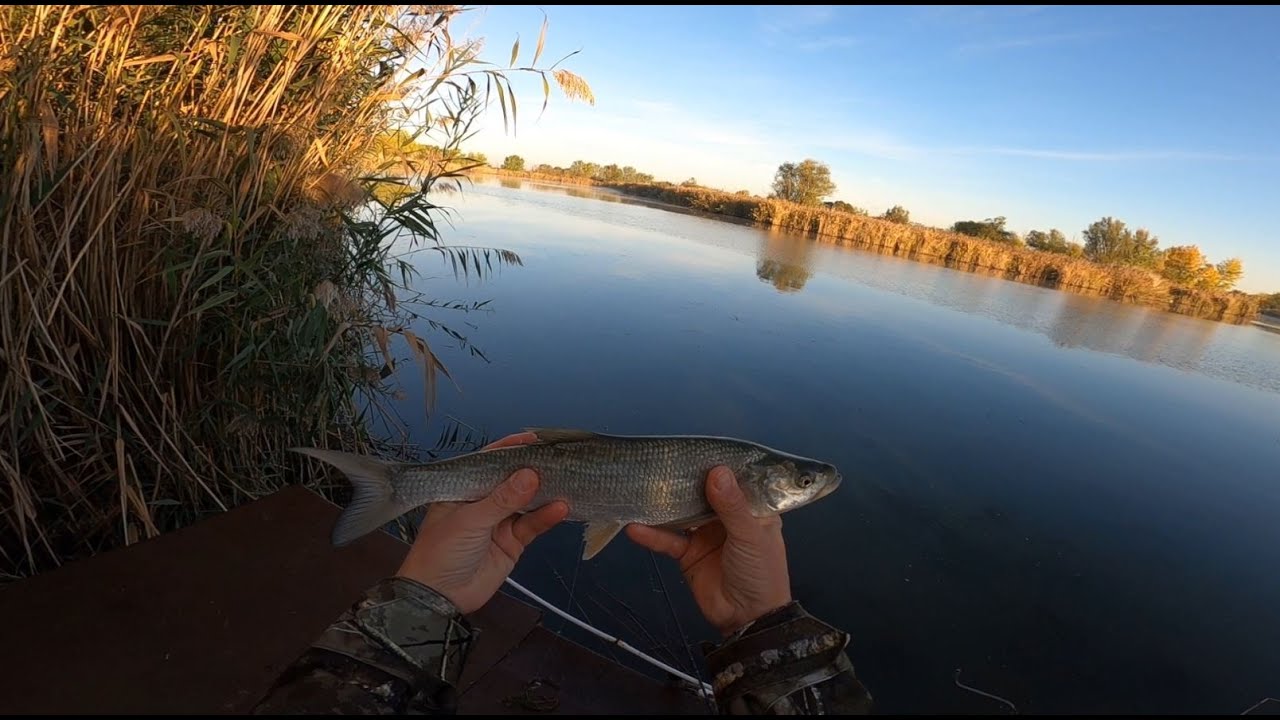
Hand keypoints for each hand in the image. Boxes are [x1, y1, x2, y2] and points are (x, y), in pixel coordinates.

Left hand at [396, 432, 568, 613]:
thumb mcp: (469, 520)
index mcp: (464, 488)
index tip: (534, 440)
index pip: (489, 462)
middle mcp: (483, 501)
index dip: (511, 450)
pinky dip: (546, 517)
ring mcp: (499, 522)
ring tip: (566, 482)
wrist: (438, 598)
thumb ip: (501, 499)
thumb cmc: (440, 553)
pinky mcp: (512, 542)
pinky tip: (561, 508)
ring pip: (527, 502)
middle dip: (534, 471)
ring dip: (545, 494)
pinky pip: (532, 525)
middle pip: (513, 481)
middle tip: (559, 460)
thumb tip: (529, 475)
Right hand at [625, 466, 791, 636]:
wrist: (748, 620)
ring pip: (682, 512)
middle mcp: (728, 517)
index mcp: (752, 508)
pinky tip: (634, 526)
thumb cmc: (761, 573)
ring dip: (664, 503)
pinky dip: (651, 534)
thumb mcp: (751, 536)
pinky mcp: (687, 553)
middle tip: (662, 461)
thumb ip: (732, 505)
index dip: (718, 465)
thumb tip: (716, 471)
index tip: (697, 448)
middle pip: (704, 493)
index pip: (735, 480)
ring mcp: (705, 534)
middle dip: (685, 480)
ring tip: (642, 487)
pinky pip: (668, 539)